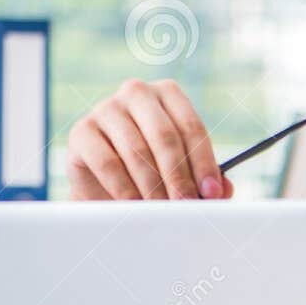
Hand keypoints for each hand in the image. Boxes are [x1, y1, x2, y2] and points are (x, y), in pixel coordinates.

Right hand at [67, 78, 231, 200]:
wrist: (105, 183)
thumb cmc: (152, 171)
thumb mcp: (182, 172)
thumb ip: (206, 179)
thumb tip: (224, 188)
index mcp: (168, 94)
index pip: (192, 127)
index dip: (204, 163)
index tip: (211, 193)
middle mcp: (136, 93)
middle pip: (164, 136)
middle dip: (178, 176)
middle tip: (186, 205)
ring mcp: (105, 108)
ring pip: (136, 151)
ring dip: (153, 186)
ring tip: (162, 211)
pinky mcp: (81, 131)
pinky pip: (107, 162)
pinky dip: (124, 189)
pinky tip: (134, 207)